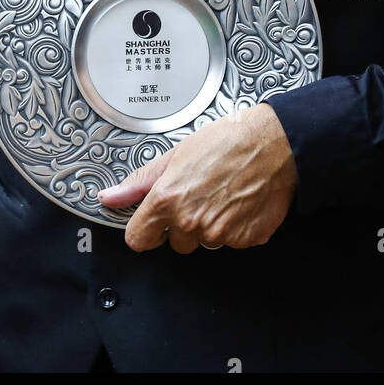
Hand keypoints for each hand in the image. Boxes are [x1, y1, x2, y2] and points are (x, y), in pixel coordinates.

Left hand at [97, 103, 297, 253]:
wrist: (274, 143)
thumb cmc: (227, 141)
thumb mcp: (175, 155)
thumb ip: (140, 182)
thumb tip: (109, 198)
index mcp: (168, 200)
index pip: (137, 239)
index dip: (144, 228)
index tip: (152, 220)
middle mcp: (191, 222)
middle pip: (174, 242)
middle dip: (182, 224)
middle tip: (198, 194)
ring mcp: (220, 234)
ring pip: (204, 241)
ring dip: (209, 224)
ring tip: (221, 193)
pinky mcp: (246, 240)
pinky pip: (232, 241)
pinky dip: (235, 226)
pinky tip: (239, 201)